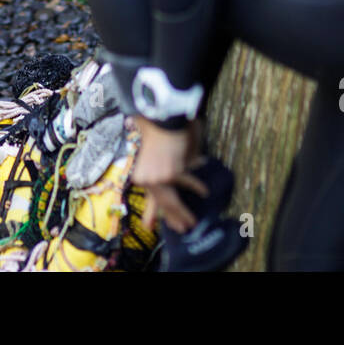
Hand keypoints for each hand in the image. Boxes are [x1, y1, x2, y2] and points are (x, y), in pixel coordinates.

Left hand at [130, 116, 206, 233]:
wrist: (160, 115)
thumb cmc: (154, 124)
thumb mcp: (149, 145)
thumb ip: (156, 162)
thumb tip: (167, 173)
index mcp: (139, 172)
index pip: (149, 196)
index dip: (151, 212)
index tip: (149, 225)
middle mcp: (145, 178)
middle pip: (160, 202)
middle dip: (171, 216)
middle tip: (179, 229)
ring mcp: (157, 177)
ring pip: (171, 201)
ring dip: (183, 213)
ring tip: (192, 223)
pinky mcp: (171, 173)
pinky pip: (186, 182)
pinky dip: (196, 186)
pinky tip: (204, 192)